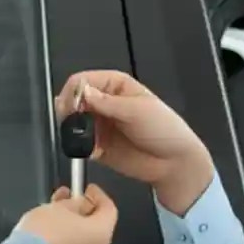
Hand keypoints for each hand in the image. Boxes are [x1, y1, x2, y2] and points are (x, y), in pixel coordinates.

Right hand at [17, 185, 118, 243]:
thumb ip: (76, 203)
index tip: (88, 189)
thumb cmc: (46, 230)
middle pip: (96, 226)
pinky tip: (52, 228)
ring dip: (73, 224)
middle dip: (83, 210)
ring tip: (56, 210)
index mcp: (102, 234)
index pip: (109, 210)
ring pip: (83, 239)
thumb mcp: (61, 206)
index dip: (99, 196)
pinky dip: (66, 238)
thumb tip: (80, 205)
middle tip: (70, 198)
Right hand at [55, 71, 214, 215]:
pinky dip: (79, 147)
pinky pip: (79, 144)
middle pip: (73, 100)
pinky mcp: (97, 146)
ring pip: (72, 122)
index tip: (74, 106)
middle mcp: (104, 103)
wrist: (173, 162)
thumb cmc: (164, 129)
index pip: (83, 80)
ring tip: (84, 138)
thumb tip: (83, 92)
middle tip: (73, 124)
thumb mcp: (138, 110)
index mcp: (115, 85)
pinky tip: (92, 151)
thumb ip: (108, 102)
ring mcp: (99, 125)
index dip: (75, 92)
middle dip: (70, 111)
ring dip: (73, 130)